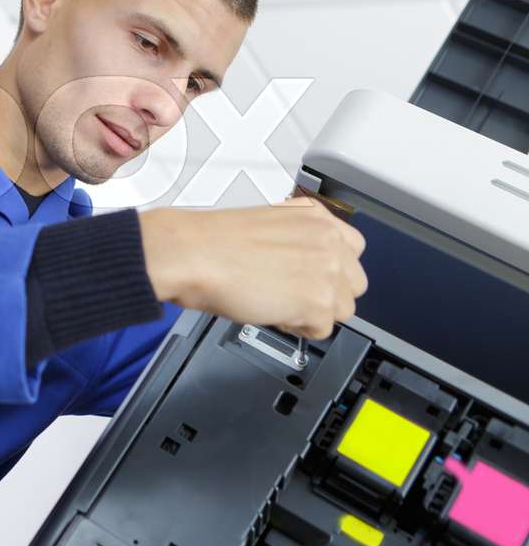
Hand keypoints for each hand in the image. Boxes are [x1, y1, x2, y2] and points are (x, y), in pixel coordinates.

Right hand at [139, 197, 367, 339]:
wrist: (192, 254)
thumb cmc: (211, 241)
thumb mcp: (267, 226)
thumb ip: (297, 242)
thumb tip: (303, 267)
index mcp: (316, 216)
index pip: (352, 249)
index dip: (329, 268)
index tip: (311, 274)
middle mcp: (328, 239)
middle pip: (354, 282)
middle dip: (327, 293)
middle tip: (292, 294)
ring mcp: (327, 269)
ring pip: (342, 309)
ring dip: (313, 312)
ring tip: (278, 303)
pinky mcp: (318, 301)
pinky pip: (321, 329)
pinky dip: (296, 327)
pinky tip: (270, 311)